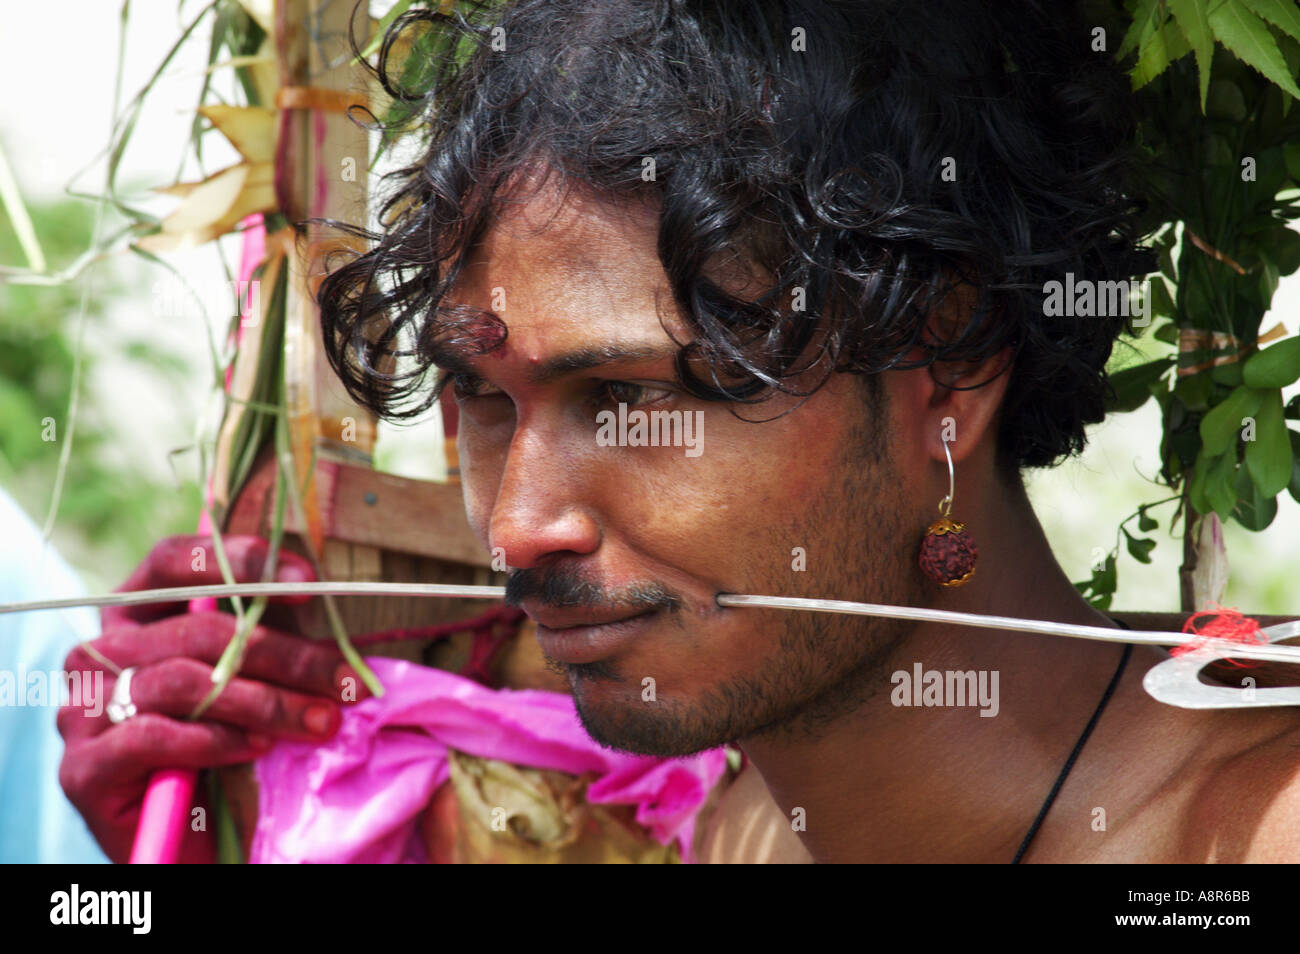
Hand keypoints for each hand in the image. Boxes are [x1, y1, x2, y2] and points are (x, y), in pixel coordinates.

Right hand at [58, 535, 367, 862]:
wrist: (185, 842)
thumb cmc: (221, 747)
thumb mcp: (245, 681)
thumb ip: (263, 639)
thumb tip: (327, 604)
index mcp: (133, 616)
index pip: (175, 562)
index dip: (241, 561)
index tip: (308, 580)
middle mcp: (98, 653)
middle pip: (200, 630)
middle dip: (287, 654)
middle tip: (345, 680)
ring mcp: (83, 709)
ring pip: (187, 682)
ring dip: (268, 702)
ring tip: (322, 721)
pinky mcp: (84, 766)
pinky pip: (156, 735)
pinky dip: (217, 739)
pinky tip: (258, 749)